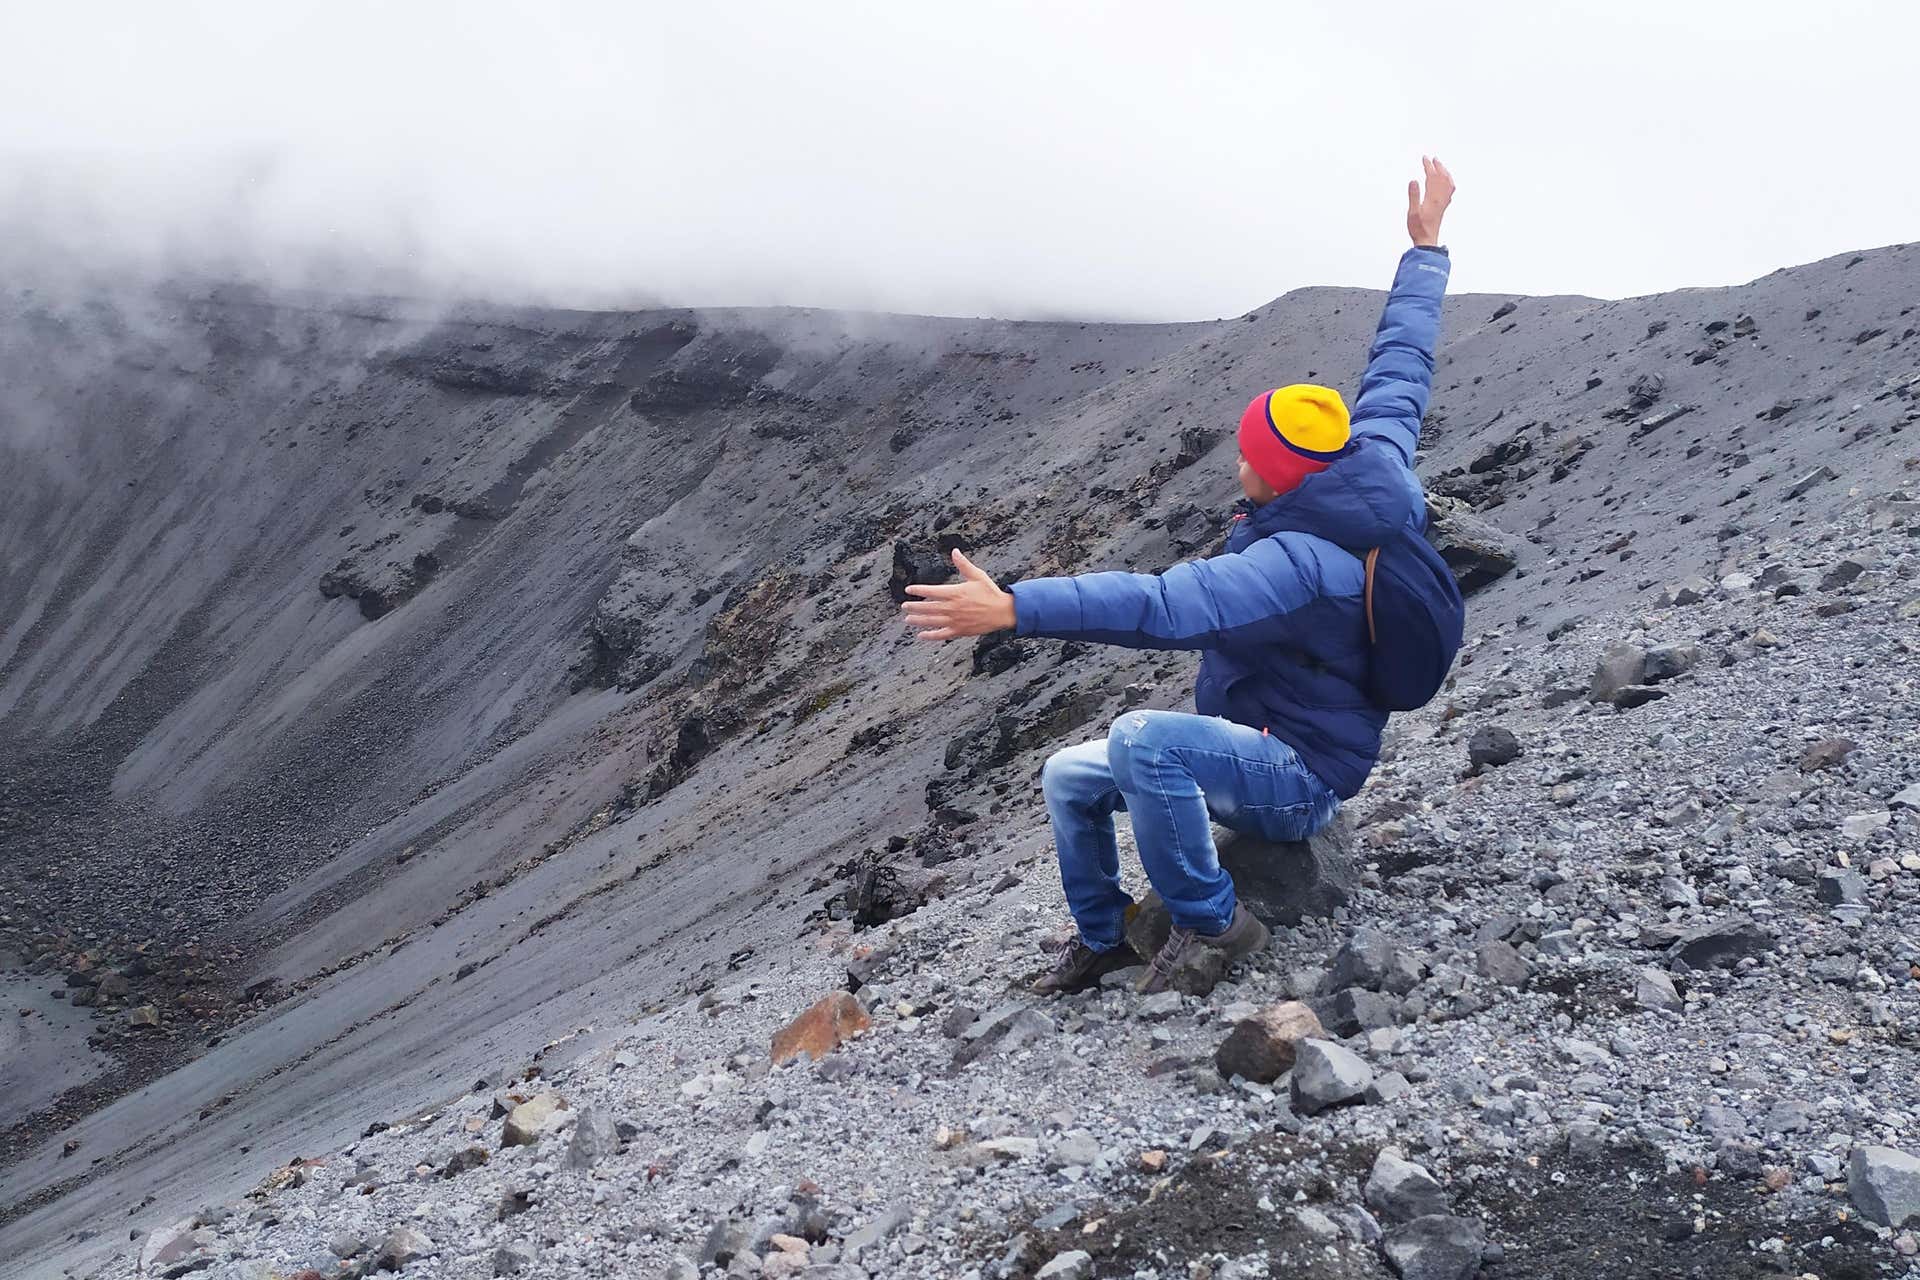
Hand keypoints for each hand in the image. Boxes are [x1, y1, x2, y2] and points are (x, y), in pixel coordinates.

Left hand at [900, 548, 1015, 640]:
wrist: (1003, 612)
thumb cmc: (990, 592)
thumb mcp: (977, 575)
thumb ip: (963, 564)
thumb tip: (954, 551)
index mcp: (955, 593)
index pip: (931, 591)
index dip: (918, 590)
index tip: (908, 590)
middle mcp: (953, 607)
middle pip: (928, 607)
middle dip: (914, 606)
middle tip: (904, 606)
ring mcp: (955, 620)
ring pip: (931, 621)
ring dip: (918, 620)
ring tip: (907, 619)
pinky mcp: (960, 631)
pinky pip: (941, 634)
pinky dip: (930, 636)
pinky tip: (921, 635)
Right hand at [1406, 155, 1454, 246]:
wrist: (1427, 240)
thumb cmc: (1419, 228)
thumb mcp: (1412, 212)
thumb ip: (1413, 196)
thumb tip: (1414, 180)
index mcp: (1433, 197)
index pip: (1432, 177)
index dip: (1428, 166)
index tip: (1425, 158)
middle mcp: (1440, 198)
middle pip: (1442, 178)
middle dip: (1437, 166)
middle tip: (1432, 159)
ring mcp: (1443, 202)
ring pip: (1448, 183)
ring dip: (1444, 172)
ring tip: (1441, 166)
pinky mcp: (1443, 207)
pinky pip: (1450, 191)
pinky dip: (1449, 182)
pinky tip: (1448, 182)